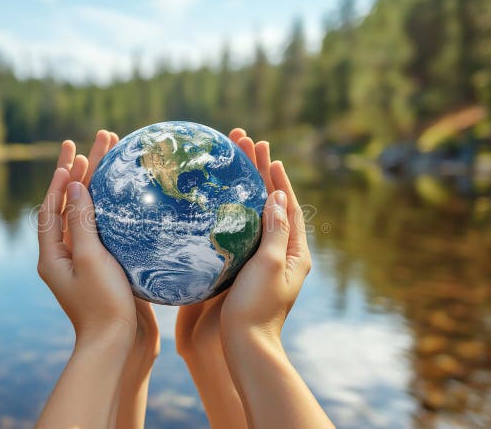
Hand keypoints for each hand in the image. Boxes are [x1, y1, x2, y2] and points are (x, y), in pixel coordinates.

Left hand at [36, 132, 136, 340]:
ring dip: (102, 187)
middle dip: (85, 172)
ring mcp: (88, 263)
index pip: (53, 206)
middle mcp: (66, 256)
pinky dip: (116, 210)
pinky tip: (132, 199)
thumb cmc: (103, 306)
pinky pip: (109, 231)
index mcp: (53, 255)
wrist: (119, 348)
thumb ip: (82, 222)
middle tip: (100, 140)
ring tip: (115, 158)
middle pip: (74, 204)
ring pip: (93, 215)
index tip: (73, 152)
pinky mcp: (109, 270)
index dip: (62, 177)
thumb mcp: (90, 260)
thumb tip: (76, 187)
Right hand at [173, 127, 287, 428]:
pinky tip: (200, 201)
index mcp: (291, 253)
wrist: (236, 349)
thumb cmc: (256, 310)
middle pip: (264, 204)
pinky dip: (216, 214)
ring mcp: (248, 261)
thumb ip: (273, 231)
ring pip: (242, 215)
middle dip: (254, 172)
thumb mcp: (269, 266)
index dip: (276, 176)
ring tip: (221, 162)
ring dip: (234, 188)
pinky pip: (224, 234)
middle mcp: (271, 254)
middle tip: (241, 142)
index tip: (266, 152)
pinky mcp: (227, 270)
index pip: (286, 205)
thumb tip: (277, 196)